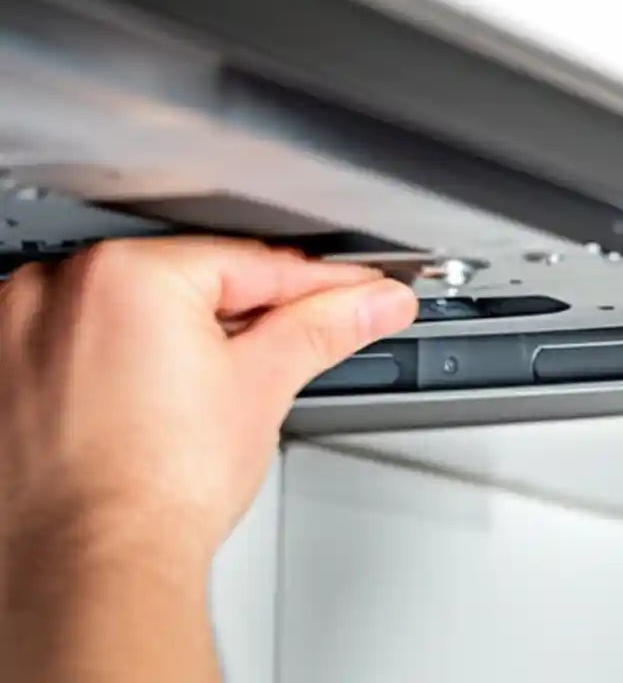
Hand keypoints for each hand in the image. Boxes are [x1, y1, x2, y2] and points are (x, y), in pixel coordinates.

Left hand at [0, 237, 416, 680]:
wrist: (93, 571)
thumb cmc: (155, 490)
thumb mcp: (263, 386)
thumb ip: (322, 329)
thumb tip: (372, 304)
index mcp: (125, 274)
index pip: (249, 264)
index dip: (318, 286)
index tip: (354, 295)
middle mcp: (54, 289)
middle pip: (185, 282)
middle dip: (249, 310)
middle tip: (309, 337)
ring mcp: (13, 333)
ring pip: (130, 313)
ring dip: (182, 335)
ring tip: (225, 387)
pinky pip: (81, 346)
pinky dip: (123, 361)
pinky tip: (158, 403)